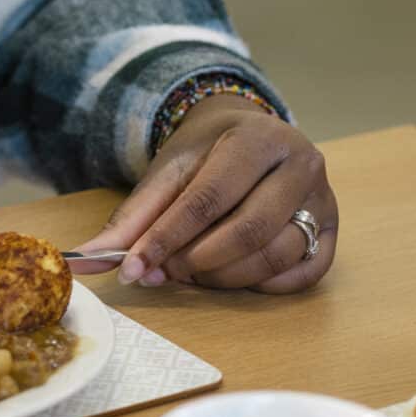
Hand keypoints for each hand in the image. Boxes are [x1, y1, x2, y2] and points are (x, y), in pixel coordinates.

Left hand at [77, 96, 335, 293]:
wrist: (248, 132)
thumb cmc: (206, 154)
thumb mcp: (166, 173)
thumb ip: (130, 218)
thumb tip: (83, 262)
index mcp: (256, 138)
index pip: (208, 198)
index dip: (167, 239)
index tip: (134, 269)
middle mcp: (301, 162)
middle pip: (248, 229)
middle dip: (197, 261)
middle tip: (165, 272)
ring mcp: (324, 196)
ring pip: (277, 254)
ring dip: (226, 277)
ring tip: (193, 272)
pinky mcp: (332, 227)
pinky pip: (305, 271)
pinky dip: (265, 284)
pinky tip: (233, 275)